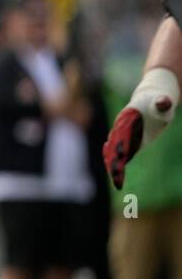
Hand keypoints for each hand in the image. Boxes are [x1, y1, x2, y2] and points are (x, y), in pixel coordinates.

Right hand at [103, 71, 176, 187]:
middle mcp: (121, 125)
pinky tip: (114, 172)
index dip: (121, 144)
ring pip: (113, 150)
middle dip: (114, 160)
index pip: (124, 132)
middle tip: (116, 176)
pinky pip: (116, 150)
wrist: (150, 97)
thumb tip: (164, 102)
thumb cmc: (159, 100)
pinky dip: (113, 161)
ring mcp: (121, 132)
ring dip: (113, 164)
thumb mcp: (163, 100)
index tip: (121, 157)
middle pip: (115, 144)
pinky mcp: (125, 138)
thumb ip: (162, 102)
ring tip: (116, 181)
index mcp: (129, 117)